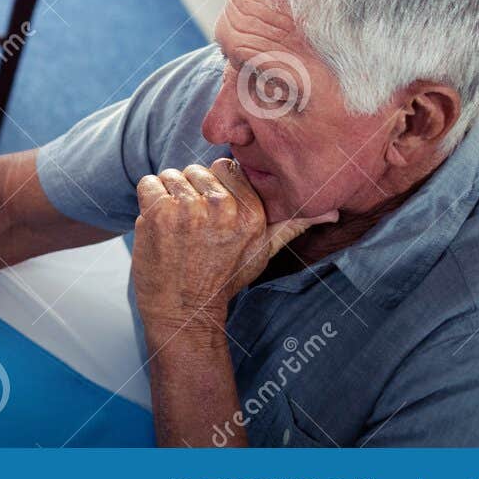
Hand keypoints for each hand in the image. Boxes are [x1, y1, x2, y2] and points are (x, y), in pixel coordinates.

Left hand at [131, 158, 335, 337]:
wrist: (184, 312)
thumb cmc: (222, 280)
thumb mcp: (262, 252)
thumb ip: (291, 225)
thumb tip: (330, 212)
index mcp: (251, 212)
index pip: (226, 167)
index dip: (214, 187)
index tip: (211, 212)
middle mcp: (222, 207)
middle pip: (196, 170)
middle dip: (190, 192)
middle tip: (192, 227)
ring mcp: (188, 208)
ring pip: (171, 175)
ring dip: (168, 197)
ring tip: (177, 229)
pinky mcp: (159, 212)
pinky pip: (148, 183)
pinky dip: (148, 199)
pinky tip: (159, 226)